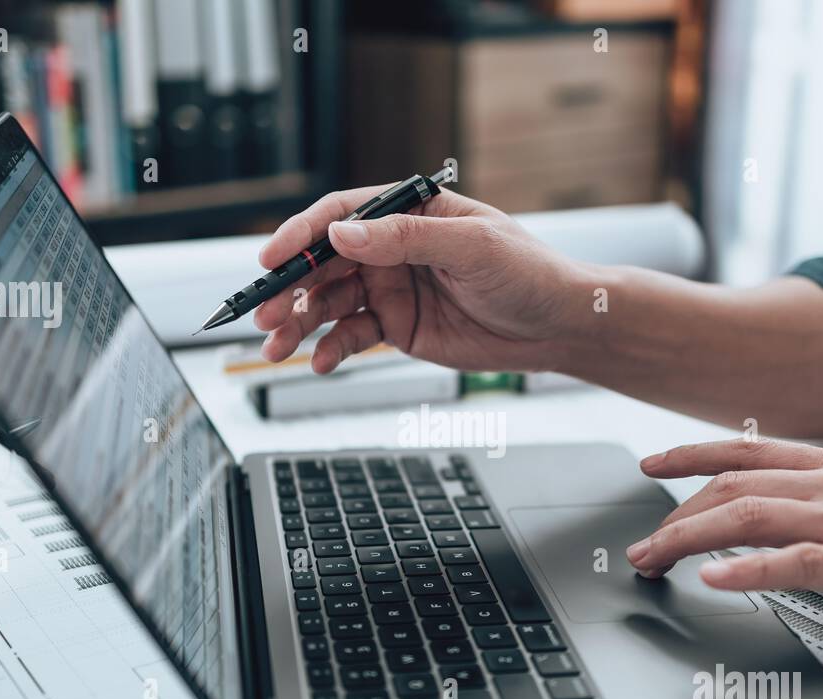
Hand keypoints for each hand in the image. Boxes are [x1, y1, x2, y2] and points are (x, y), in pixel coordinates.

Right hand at [251, 184, 586, 373]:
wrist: (557, 327)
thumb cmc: (527, 273)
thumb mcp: (471, 247)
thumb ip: (405, 240)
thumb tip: (343, 235)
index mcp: (410, 212)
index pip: (343, 215)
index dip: (302, 234)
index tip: (272, 258)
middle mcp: (393, 248)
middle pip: (326, 263)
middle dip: (291, 288)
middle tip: (264, 313)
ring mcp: (392, 288)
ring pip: (331, 302)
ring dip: (300, 323)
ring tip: (277, 346)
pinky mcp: (397, 326)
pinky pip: (352, 335)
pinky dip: (332, 348)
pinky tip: (321, 362)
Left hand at [625, 439, 822, 660]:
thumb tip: (771, 522)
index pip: (749, 450)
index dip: (691, 454)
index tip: (650, 463)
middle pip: (735, 485)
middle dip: (675, 515)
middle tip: (640, 548)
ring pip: (752, 516)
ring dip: (689, 538)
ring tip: (652, 561)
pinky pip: (797, 562)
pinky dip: (747, 568)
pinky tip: (712, 579)